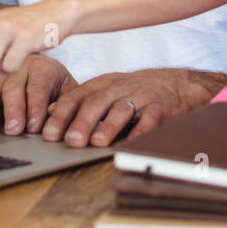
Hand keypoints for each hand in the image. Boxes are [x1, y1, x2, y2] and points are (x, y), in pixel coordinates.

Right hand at [0, 54, 77, 134]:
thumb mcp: (69, 94)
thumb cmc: (60, 90)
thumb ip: (64, 103)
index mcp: (43, 69)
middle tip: (14, 129)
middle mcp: (18, 70)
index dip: (36, 106)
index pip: (38, 85)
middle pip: (12, 87)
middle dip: (13, 110)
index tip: (35, 126)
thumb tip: (53, 114)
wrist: (48, 78)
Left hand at [40, 69, 226, 147]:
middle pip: (96, 102)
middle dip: (81, 122)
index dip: (61, 114)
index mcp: (103, 84)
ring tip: (96, 142)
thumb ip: (80, 101)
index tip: (48, 133)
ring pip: (121, 109)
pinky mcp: (161, 107)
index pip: (77, 96)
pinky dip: (139, 132)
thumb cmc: (136, 91)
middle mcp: (120, 87)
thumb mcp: (107, 89)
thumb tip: (47, 113)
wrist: (178, 83)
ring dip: (107, 126)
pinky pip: (149, 120)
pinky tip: (129, 144)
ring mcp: (142, 96)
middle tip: (70, 141)